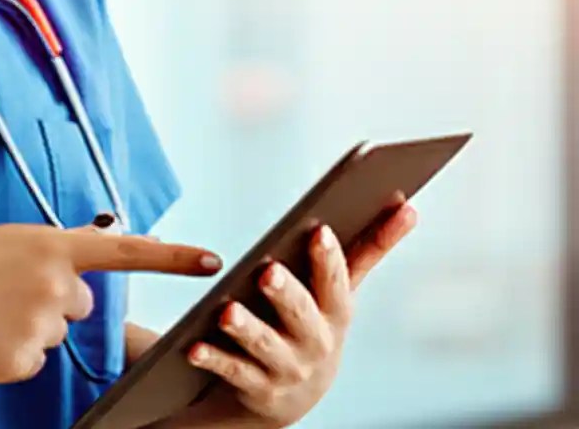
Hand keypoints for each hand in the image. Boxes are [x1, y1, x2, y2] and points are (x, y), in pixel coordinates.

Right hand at [0, 224, 221, 383]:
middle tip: (3, 293)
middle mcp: (52, 284)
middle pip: (81, 304)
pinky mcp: (24, 361)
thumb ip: (55, 248)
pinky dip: (12, 352)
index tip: (214, 260)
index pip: (124, 250)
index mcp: (49, 246)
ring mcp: (38, 325)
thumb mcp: (6, 242)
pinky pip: (36, 359)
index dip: (173, 257)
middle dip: (51, 300)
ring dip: (28, 326)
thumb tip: (95, 261)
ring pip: (57, 333)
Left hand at [177, 203, 417, 427]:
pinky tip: (194, 347)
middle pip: (302, 314)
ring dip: (247, 329)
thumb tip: (406, 204)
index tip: (319, 231)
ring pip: (265, 346)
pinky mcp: (256, 386)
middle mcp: (316, 342)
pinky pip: (233, 371)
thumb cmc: (315, 323)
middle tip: (267, 272)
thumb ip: (367, 250)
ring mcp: (286, 366)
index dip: (329, 259)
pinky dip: (213, 358)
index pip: (337, 282)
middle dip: (286, 294)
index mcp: (336, 312)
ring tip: (226, 312)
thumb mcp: (338, 292)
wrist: (291, 395)